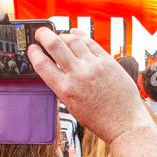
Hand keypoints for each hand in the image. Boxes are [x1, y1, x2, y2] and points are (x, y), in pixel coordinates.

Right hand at [29, 28, 150, 145]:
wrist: (124, 123)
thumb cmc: (100, 119)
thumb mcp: (73, 106)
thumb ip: (63, 86)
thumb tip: (57, 69)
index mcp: (65, 90)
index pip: (42, 64)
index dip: (34, 53)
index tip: (32, 49)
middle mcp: (78, 75)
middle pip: (55, 44)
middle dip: (44, 34)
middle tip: (40, 33)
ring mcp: (93, 66)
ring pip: (73, 39)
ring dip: (63, 35)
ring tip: (60, 36)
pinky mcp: (107, 61)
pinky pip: (90, 42)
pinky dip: (80, 35)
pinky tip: (76, 33)